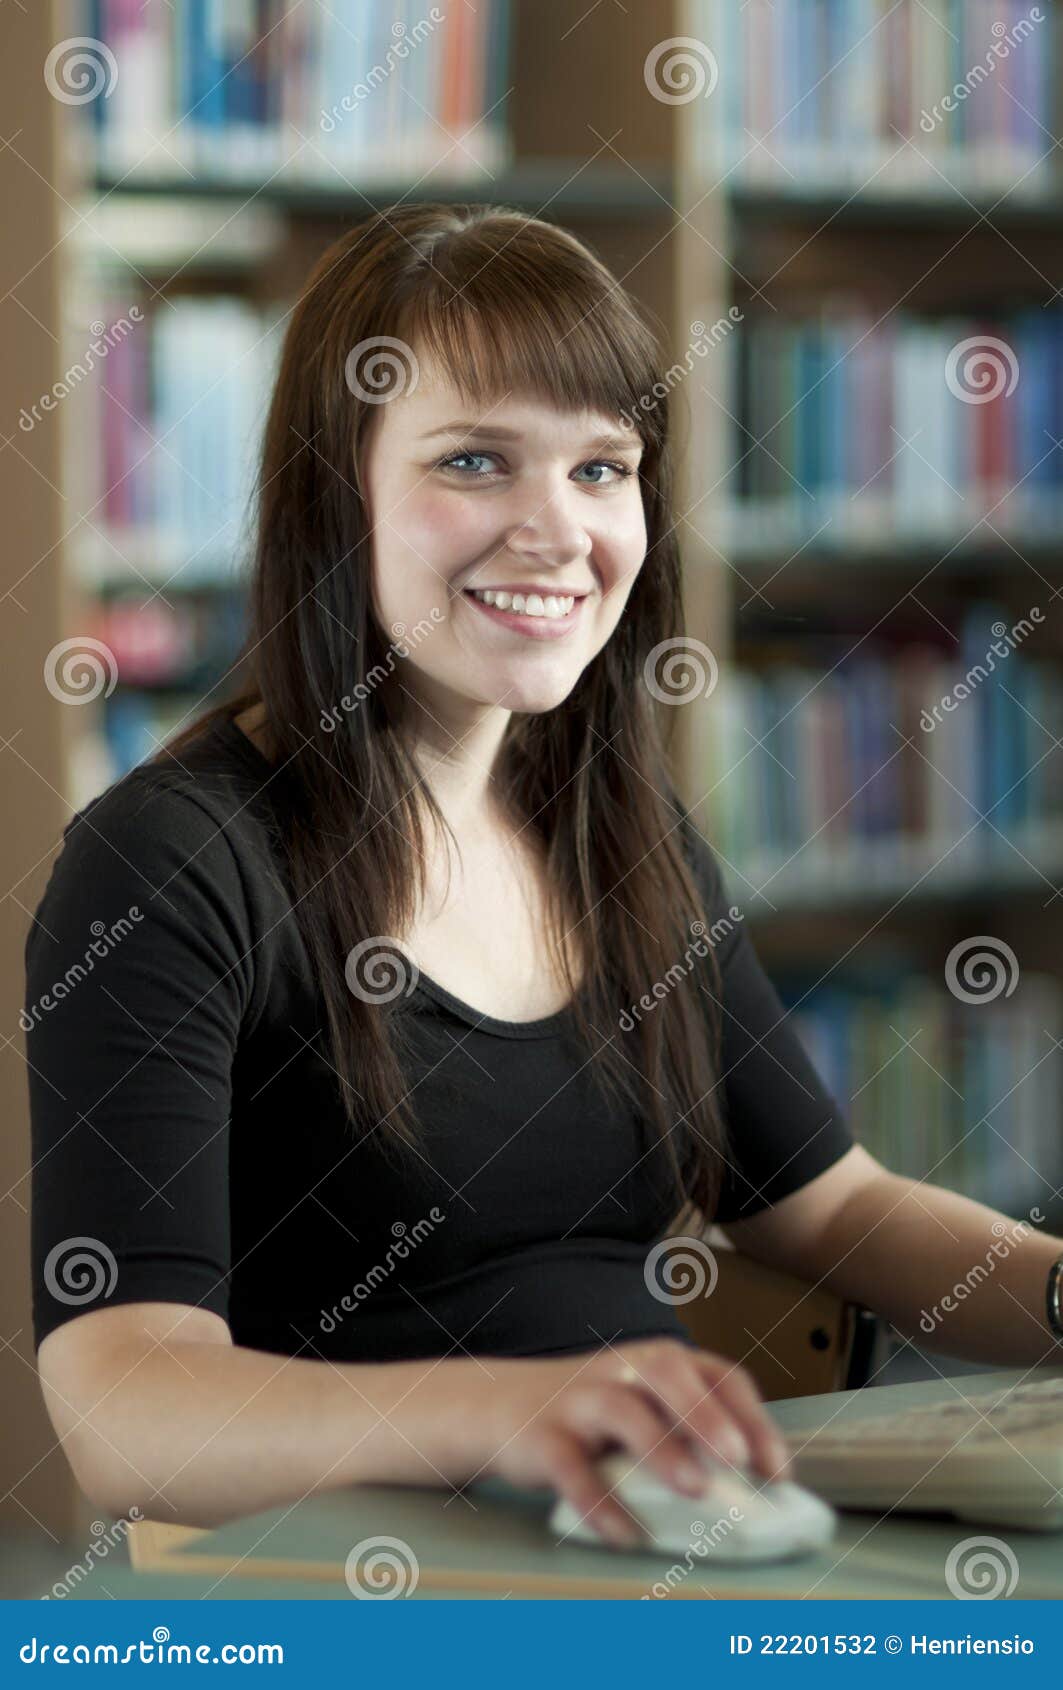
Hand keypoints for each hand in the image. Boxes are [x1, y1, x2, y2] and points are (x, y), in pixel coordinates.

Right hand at [472, 1337, 791, 1546]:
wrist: (499, 1406)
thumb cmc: (592, 1419)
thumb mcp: (645, 1414)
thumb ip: (690, 1440)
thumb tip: (756, 1497)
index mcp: (659, 1364)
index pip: (718, 1375)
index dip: (753, 1418)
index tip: (777, 1471)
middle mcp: (623, 1371)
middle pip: (668, 1373)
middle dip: (708, 1414)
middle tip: (738, 1461)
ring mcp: (579, 1399)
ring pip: (621, 1409)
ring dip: (661, 1446)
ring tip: (695, 1489)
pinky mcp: (541, 1435)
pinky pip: (569, 1464)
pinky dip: (598, 1500)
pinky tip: (625, 1532)